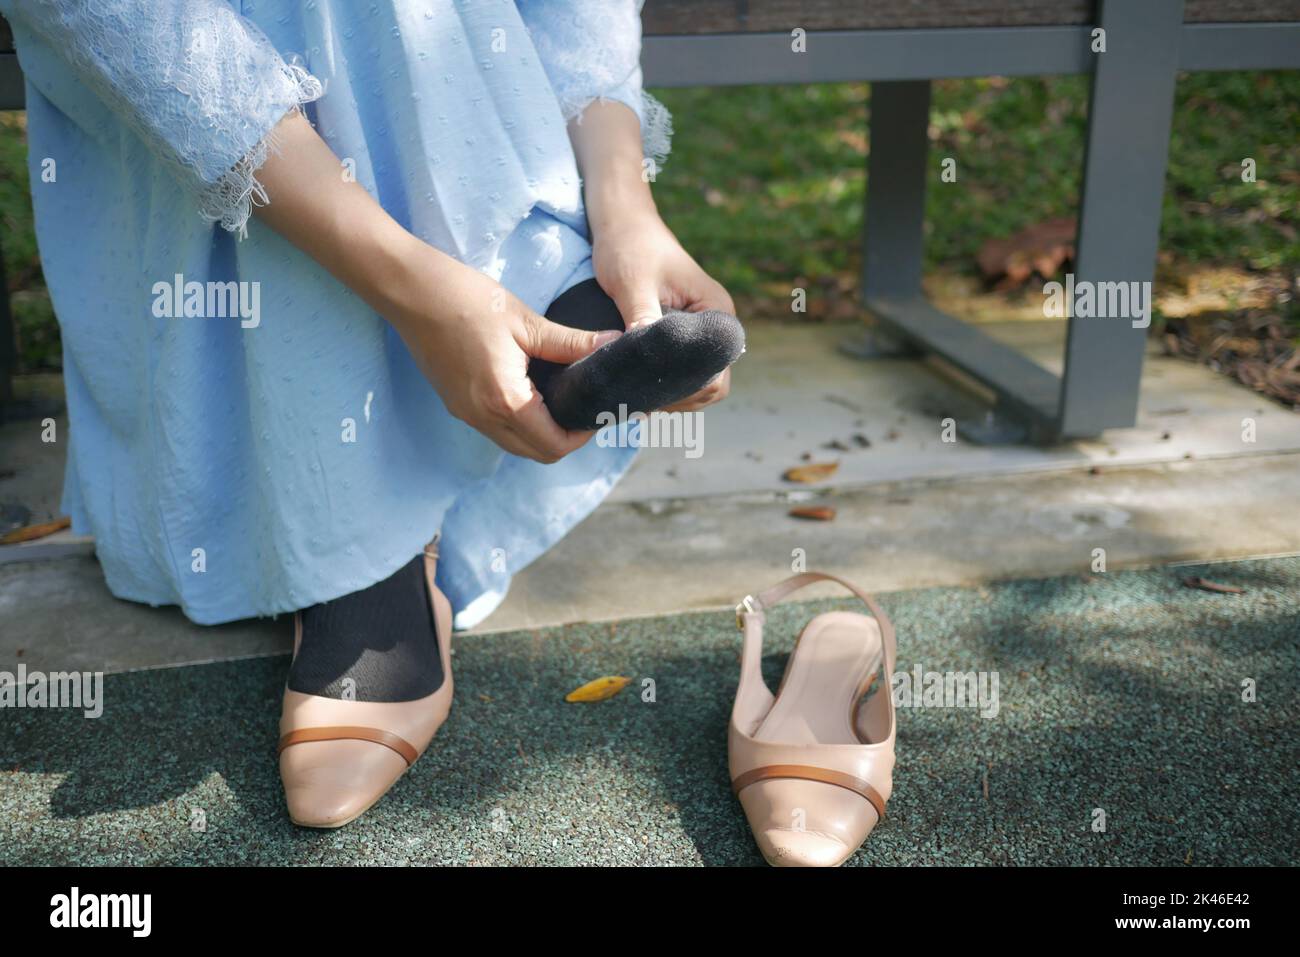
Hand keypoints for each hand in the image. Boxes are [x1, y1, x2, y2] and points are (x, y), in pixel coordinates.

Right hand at [252, 112, 614, 463]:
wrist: (407, 289)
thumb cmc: (465, 298)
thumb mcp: (525, 321)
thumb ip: (572, 343)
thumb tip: (614, 346)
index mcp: (504, 401)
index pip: (554, 445)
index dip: (583, 434)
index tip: (598, 409)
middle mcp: (482, 418)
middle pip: (537, 454)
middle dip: (566, 438)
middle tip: (586, 405)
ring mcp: (465, 414)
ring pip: (515, 445)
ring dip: (542, 432)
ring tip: (563, 396)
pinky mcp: (456, 403)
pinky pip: (496, 429)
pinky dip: (520, 421)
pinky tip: (533, 389)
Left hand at [592, 211, 735, 412]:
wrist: (623, 225)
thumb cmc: (629, 247)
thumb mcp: (633, 284)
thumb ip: (643, 320)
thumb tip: (645, 363)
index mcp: (716, 312)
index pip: (717, 372)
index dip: (687, 390)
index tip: (650, 391)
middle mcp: (715, 325)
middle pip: (712, 384)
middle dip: (680, 397)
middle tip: (639, 399)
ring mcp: (701, 331)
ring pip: (699, 383)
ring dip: (673, 393)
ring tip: (637, 394)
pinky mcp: (684, 334)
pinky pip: (684, 371)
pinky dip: (667, 383)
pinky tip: (638, 385)